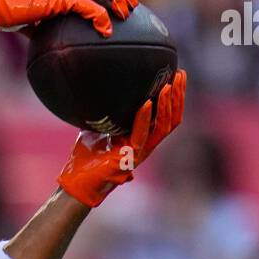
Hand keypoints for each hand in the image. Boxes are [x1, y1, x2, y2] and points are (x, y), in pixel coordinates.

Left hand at [56, 69, 186, 207]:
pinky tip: (147, 103)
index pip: (167, 116)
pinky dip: (144, 118)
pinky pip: (141, 135)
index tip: (177, 75)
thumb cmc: (86, 158)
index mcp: (143, 139)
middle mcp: (146, 145)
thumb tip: (101, 90)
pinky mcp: (128, 157)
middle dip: (178, 96)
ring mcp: (139, 152)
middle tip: (181, 74)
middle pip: (172, 119)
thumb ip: (107, 113)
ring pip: (163, 127)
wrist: (77, 183)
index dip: (176, 97)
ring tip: (169, 85)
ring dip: (167, 105)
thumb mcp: (99, 127)